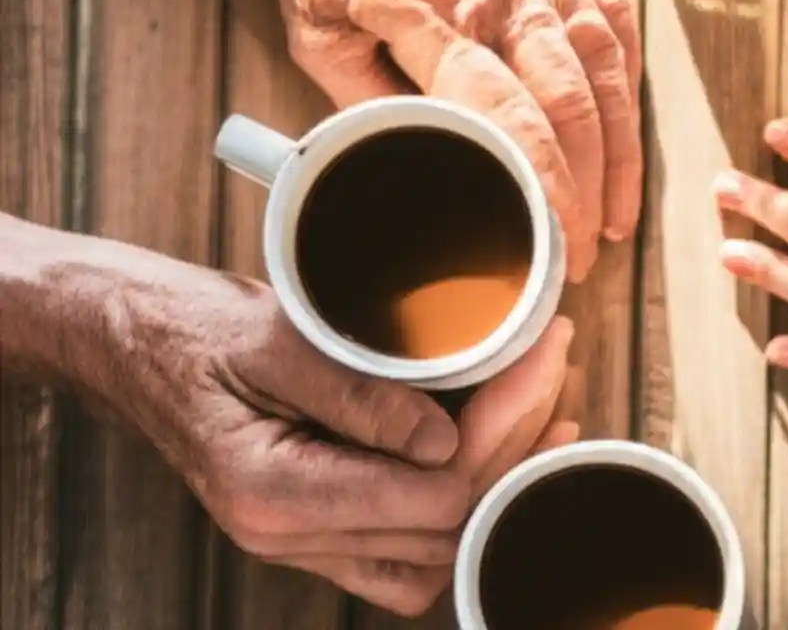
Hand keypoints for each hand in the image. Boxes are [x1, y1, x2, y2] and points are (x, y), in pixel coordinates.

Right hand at [88, 255, 576, 615]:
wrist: (134, 342)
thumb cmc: (193, 329)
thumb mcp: (276, 340)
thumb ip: (359, 395)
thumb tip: (445, 442)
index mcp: (271, 492)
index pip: (429, 499)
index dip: (497, 434)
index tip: (534, 363)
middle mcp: (286, 535)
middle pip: (444, 524)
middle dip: (514, 445)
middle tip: (554, 367)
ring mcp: (300, 542)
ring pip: (434, 550)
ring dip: (496, 479)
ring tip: (541, 408)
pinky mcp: (315, 528)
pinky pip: (403, 555)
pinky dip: (455, 511)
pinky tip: (489, 454)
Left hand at [269, 0, 643, 281]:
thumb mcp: (318, 29)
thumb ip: (364, 103)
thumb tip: (417, 173)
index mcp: (429, 8)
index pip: (502, 114)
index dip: (539, 187)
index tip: (552, 242)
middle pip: (566, 102)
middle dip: (584, 190)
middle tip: (583, 253)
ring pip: (603, 71)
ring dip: (617, 155)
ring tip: (614, 219)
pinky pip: (618, 32)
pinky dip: (627, 98)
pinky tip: (624, 149)